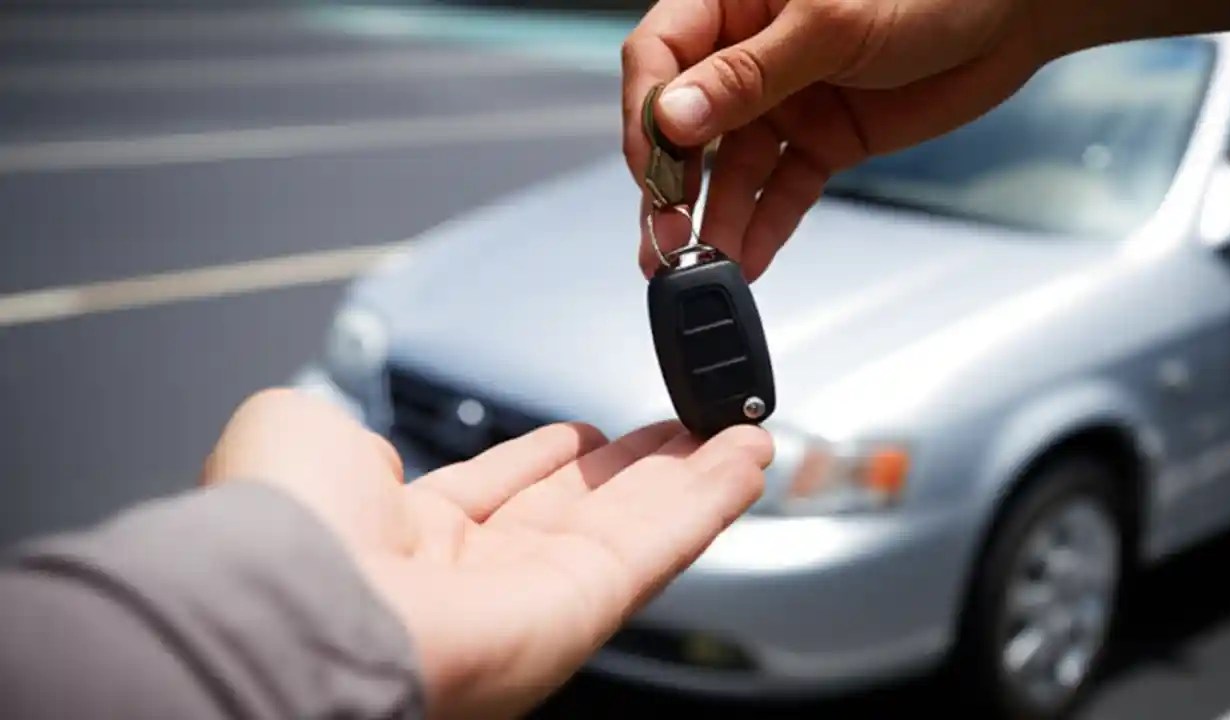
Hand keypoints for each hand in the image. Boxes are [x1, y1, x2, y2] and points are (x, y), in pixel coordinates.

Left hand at [201, 389, 772, 719]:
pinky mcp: (581, 613)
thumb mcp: (298, 436)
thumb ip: (344, 436)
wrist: (288, 607)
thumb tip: (369, 453)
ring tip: (739, 434)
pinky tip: (745, 459)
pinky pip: (659, 546)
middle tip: (686, 425)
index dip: (548, 459)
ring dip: (693, 479)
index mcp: (406, 537)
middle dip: (635, 467)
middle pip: (580, 512)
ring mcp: (534, 599)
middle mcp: (475, 576)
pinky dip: (709, 500)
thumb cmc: (275, 527)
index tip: (589, 432)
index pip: (497, 493)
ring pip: (634, 528)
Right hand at [623, 0, 1052, 281]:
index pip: (659, 57)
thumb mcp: (830, 23)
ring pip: (730, 169)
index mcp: (734, 2)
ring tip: (703, 267)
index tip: (653, 168)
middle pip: (685, 125)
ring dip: (715, 219)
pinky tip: (749, 260)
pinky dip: (766, 226)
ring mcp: (785, 101)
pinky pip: (783, 189)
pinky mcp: (822, 140)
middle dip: (671, 186)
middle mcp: (749, 55)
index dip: (647, 115)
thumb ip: (748, 75)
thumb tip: (673, 115)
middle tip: (665, 240)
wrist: (1015, 12)